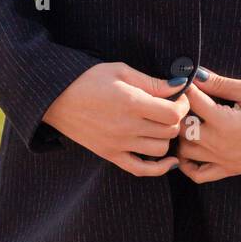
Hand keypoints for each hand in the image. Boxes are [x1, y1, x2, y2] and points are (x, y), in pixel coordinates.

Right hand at [42, 62, 189, 175]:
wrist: (57, 99)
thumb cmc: (88, 79)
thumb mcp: (120, 71)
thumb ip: (151, 81)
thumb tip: (179, 85)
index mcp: (131, 103)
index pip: (173, 113)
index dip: (183, 104)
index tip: (180, 97)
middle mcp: (127, 127)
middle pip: (169, 131)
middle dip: (176, 119)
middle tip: (171, 108)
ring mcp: (119, 144)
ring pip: (160, 150)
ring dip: (167, 137)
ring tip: (162, 125)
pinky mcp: (111, 155)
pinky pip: (141, 170)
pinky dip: (159, 168)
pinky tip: (168, 161)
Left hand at [173, 68, 240, 180]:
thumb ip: (220, 83)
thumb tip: (196, 74)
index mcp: (224, 121)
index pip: (191, 101)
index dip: (185, 88)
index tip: (185, 81)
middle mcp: (218, 144)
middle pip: (182, 128)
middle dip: (180, 113)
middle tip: (184, 102)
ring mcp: (221, 160)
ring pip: (185, 151)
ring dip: (182, 136)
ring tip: (188, 121)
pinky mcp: (227, 170)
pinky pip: (197, 175)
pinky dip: (186, 165)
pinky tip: (189, 149)